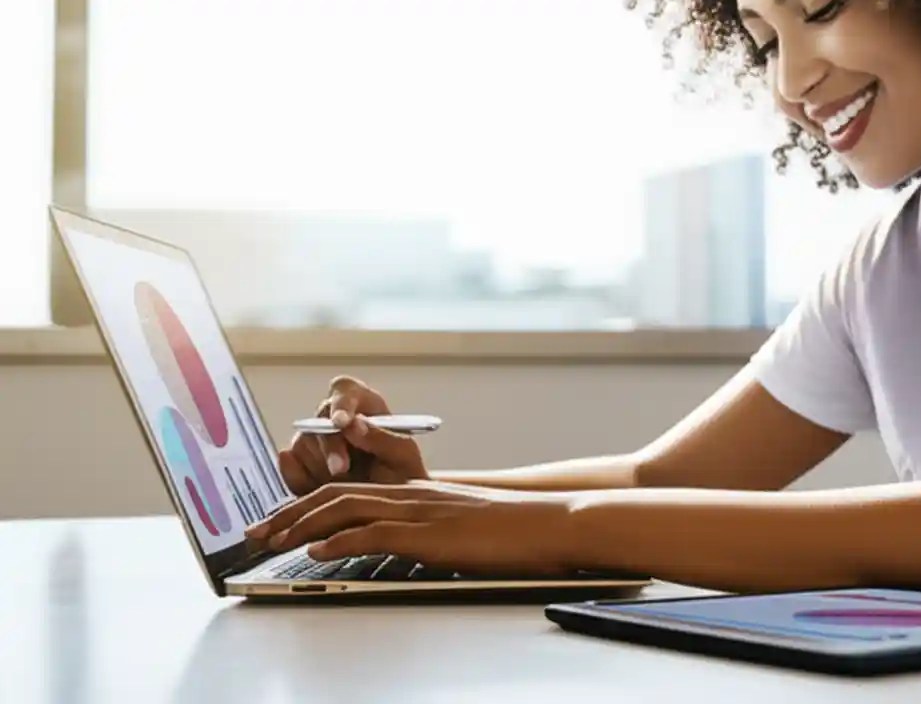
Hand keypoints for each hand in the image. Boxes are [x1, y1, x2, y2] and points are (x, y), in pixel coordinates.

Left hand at [244, 481, 577, 576]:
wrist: (547, 524)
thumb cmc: (509, 532)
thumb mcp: (456, 528)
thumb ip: (422, 532)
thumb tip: (393, 548)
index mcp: (413, 493)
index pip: (345, 491)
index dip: (303, 505)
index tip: (274, 523)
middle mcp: (409, 494)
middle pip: (333, 494)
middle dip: (285, 513)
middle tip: (253, 533)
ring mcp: (418, 511)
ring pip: (345, 508)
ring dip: (300, 525)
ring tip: (270, 542)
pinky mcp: (430, 533)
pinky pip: (375, 532)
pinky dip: (341, 540)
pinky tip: (318, 551)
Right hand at [278, 376, 427, 495]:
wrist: (391, 508)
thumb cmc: (402, 475)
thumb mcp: (404, 458)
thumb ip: (384, 440)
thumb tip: (353, 425)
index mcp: (364, 405)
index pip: (345, 389)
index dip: (341, 403)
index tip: (342, 422)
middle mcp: (334, 418)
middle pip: (319, 419)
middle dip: (330, 448)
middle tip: (341, 470)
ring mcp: (314, 439)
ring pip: (303, 445)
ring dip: (323, 467)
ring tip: (350, 484)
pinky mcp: (299, 463)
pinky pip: (290, 469)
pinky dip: (304, 482)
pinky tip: (325, 490)